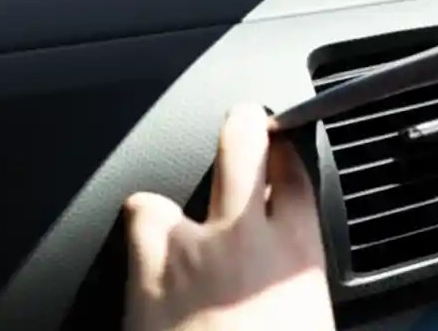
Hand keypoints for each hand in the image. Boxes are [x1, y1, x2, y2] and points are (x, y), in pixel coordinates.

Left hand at [124, 105, 333, 330]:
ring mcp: (183, 255)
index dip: (289, 147)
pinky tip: (146, 274)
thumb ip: (297, 289)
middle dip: (242, 126)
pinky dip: (137, 254)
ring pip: (159, 199)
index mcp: (297, 254)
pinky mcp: (139, 284)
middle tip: (244, 127)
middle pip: (241, 143)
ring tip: (172, 229)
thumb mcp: (308, 322)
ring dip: (164, 213)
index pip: (297, 170)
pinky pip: (129, 244)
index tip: (286, 144)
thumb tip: (292, 288)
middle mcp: (241, 239)